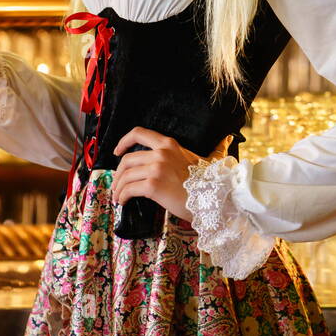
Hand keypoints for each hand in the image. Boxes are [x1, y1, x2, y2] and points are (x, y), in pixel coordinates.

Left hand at [111, 128, 231, 222]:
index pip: (138, 133)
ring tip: (118, 196)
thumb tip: (218, 141)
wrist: (212, 199)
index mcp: (168, 144)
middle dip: (118, 174)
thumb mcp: (203, 159)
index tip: (117, 152)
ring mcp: (156, 168)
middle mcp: (160, 153)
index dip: (123, 142)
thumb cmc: (207, 182)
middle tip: (118, 184)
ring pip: (125, 175)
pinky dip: (122, 196)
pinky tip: (123, 202)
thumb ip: (200, 151)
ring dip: (118, 187)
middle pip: (127, 159)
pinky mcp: (153, 185)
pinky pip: (129, 189)